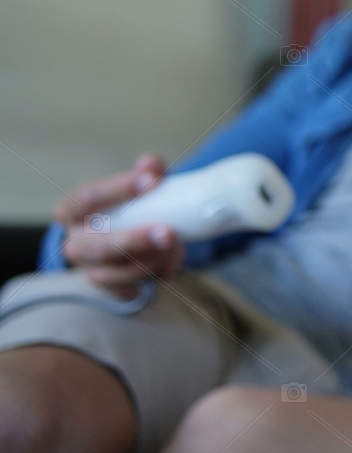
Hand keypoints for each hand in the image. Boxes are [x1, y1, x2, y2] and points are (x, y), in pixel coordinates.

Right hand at [57, 154, 183, 297]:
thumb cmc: (130, 206)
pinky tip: (173, 262)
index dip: (118, 189)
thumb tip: (151, 163)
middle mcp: (75, 243)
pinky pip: (131, 290)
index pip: (86, 198)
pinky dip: (156, 276)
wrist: (127, 240)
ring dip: (151, 261)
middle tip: (169, 232)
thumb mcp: (135, 185)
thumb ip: (146, 172)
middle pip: (97, 246)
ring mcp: (90, 270)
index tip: (153, 180)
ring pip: (114, 274)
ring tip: (178, 246)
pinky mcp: (110, 290)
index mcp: (72, 211)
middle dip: (134, 240)